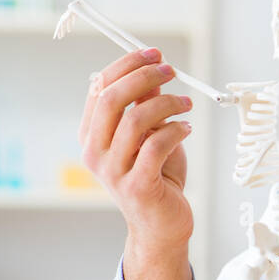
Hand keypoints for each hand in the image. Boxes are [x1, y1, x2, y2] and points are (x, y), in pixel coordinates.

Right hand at [78, 47, 194, 250]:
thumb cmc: (156, 177)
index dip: (126, 65)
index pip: (99, 88)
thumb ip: (146, 106)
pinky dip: (175, 130)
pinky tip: (187, 129)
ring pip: (135, 119)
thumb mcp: (150, 135)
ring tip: (187, 104)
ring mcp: (113, 172)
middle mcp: (94, 152)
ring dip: (166, 103)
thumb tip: (154, 70)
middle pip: (111, 98)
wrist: (161, 226)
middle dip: (143, 76)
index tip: (154, 54)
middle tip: (170, 70)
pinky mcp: (136, 187)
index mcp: (91, 135)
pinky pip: (155, 146)